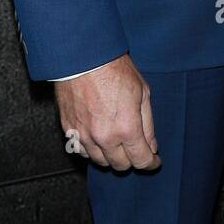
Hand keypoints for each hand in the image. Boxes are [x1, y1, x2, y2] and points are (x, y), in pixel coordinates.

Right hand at [54, 53, 160, 170]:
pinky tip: (98, 138)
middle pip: (120, 165)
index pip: (140, 160)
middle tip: (136, 147)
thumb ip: (148, 124)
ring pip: (100, 161)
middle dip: (131, 159)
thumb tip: (151, 146)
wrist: (84, 58)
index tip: (153, 161)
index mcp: (126, 129)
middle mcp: (104, 138)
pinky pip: (82, 151)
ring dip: (111, 156)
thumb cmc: (115, 70)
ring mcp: (84, 136)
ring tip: (117, 142)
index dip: (150, 163)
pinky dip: (92, 149)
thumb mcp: (142, 92)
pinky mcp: (70, 130)